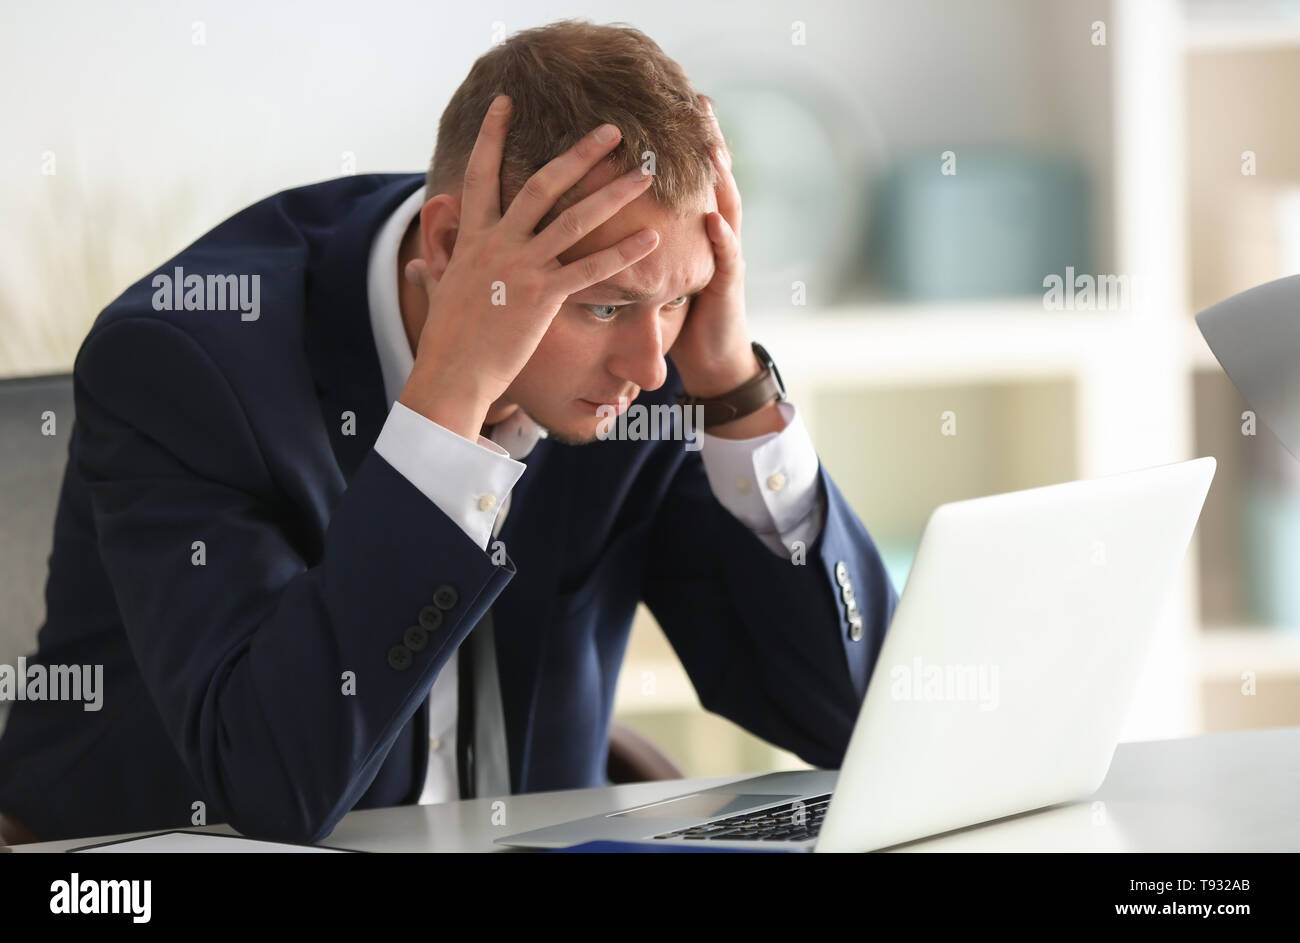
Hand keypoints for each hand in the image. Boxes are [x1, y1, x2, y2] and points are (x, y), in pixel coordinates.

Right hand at [400, 94, 660, 439]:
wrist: (452, 373)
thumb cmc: (446, 339)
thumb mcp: (440, 292)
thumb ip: (438, 269)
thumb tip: (418, 266)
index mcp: (471, 236)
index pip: (480, 172)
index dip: (491, 135)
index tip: (506, 101)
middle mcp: (498, 243)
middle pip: (542, 184)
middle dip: (579, 154)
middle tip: (611, 130)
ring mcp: (522, 268)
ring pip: (575, 219)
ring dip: (614, 194)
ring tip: (646, 174)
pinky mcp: (543, 297)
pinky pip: (592, 269)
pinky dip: (624, 253)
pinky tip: (652, 239)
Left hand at [667, 94, 757, 399]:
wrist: (710, 362)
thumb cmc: (677, 318)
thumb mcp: (655, 272)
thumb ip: (639, 241)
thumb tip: (601, 215)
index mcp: (694, 231)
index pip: (690, 177)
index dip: (682, 141)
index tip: (669, 101)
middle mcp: (715, 238)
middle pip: (715, 180)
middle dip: (711, 141)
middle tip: (702, 101)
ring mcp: (726, 261)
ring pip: (728, 211)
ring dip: (722, 179)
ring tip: (714, 147)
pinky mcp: (728, 290)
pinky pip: (727, 260)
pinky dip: (721, 240)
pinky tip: (713, 220)